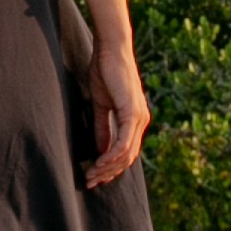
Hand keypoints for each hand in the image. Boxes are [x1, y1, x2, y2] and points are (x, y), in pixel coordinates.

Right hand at [82, 28, 149, 188]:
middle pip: (128, 158)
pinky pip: (124, 142)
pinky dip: (111, 155)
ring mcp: (139, 117)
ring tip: (91, 174)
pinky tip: (99, 161)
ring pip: (126, 154)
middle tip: (89, 181)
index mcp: (136, 119)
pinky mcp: (132, 113)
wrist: (110, 49)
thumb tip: (101, 150)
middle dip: (108, 172)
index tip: (93, 176)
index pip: (127, 152)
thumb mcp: (101, 105)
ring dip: (107, 167)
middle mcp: (141, 121)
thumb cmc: (105, 72)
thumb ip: (103, 128)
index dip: (111, 167)